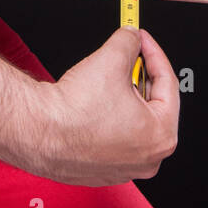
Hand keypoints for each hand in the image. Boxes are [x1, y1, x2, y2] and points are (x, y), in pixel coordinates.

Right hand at [34, 26, 179, 186]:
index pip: (167, 84)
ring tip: (104, 78)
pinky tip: (92, 102)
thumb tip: (131, 37)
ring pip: (131, 120)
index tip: (142, 39)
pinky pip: (114, 136)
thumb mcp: (111, 59)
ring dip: (122, 95)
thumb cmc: (75, 110)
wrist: (39, 132)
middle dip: (137, 75)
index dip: (153, 53)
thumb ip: (129, 42)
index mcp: (161, 136)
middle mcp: (148, 159)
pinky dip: (108, 116)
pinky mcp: (102, 170)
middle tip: (126, 55)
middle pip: (151, 104)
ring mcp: (125, 168)